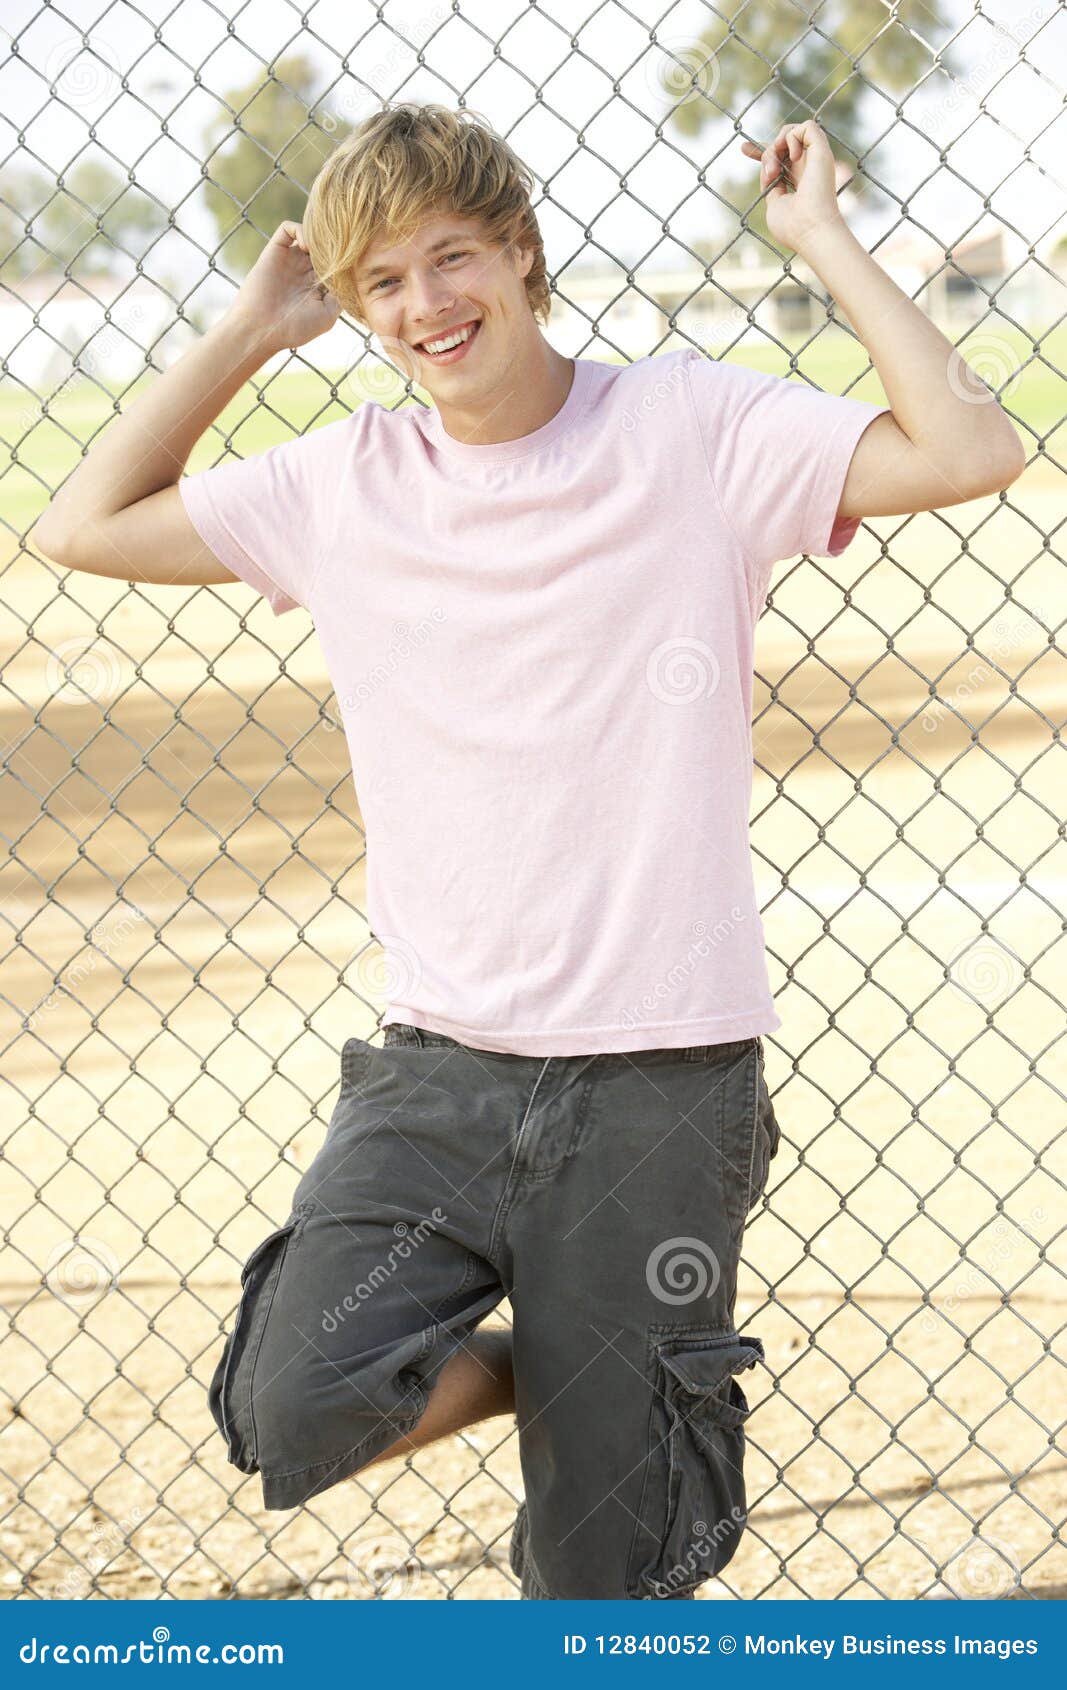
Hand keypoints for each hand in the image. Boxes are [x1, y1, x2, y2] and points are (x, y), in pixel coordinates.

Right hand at [226, 220, 341, 355]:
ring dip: (318, 236)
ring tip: (321, 250)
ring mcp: (290, 260)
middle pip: (324, 246)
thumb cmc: (294, 328)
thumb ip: (340, 294)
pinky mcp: (275, 251)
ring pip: (309, 234)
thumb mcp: (327, 315)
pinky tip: (306, 246)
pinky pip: (288, 228)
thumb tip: (350, 274)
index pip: (337, 263)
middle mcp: (305, 270)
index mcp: (318, 286)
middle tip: (340, 249)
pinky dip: (300, 230)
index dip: (345, 259)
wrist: (261, 328)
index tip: (352, 262)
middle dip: (334, 244)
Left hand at [740, 120, 845, 252]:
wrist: (811, 229)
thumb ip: (771, 184)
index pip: (778, 160)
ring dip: (777, 145)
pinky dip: (793, 137)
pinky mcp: (822, 149)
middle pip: (781, 144)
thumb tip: (767, 166)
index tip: (743, 149)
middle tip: (770, 175)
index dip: (760, 152)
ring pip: (791, 132)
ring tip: (776, 169)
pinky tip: (794, 156)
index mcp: (797, 182)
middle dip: (766, 153)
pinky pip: (807, 126)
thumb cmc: (793, 226)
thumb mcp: (774, 204)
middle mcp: (807, 167)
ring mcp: (816, 158)